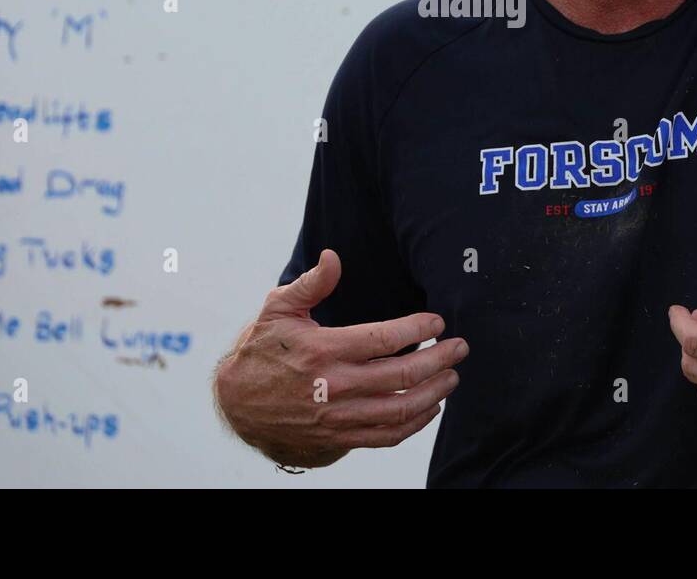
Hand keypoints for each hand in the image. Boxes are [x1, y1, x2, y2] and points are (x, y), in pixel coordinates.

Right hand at [214, 248, 467, 467]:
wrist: (236, 404)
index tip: (438, 321)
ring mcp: (339, 417)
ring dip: (434, 392)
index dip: (418, 329)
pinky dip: (414, 424)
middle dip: (439, 359)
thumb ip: (311, 284)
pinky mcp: (339, 439)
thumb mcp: (278, 309)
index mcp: (324, 350)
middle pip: (402, 375)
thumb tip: (333, 257)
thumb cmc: (260, 350)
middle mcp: (335, 386)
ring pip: (400, 409)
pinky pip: (387, 436)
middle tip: (460, 347)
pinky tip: (430, 407)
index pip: (385, 339)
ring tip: (452, 376)